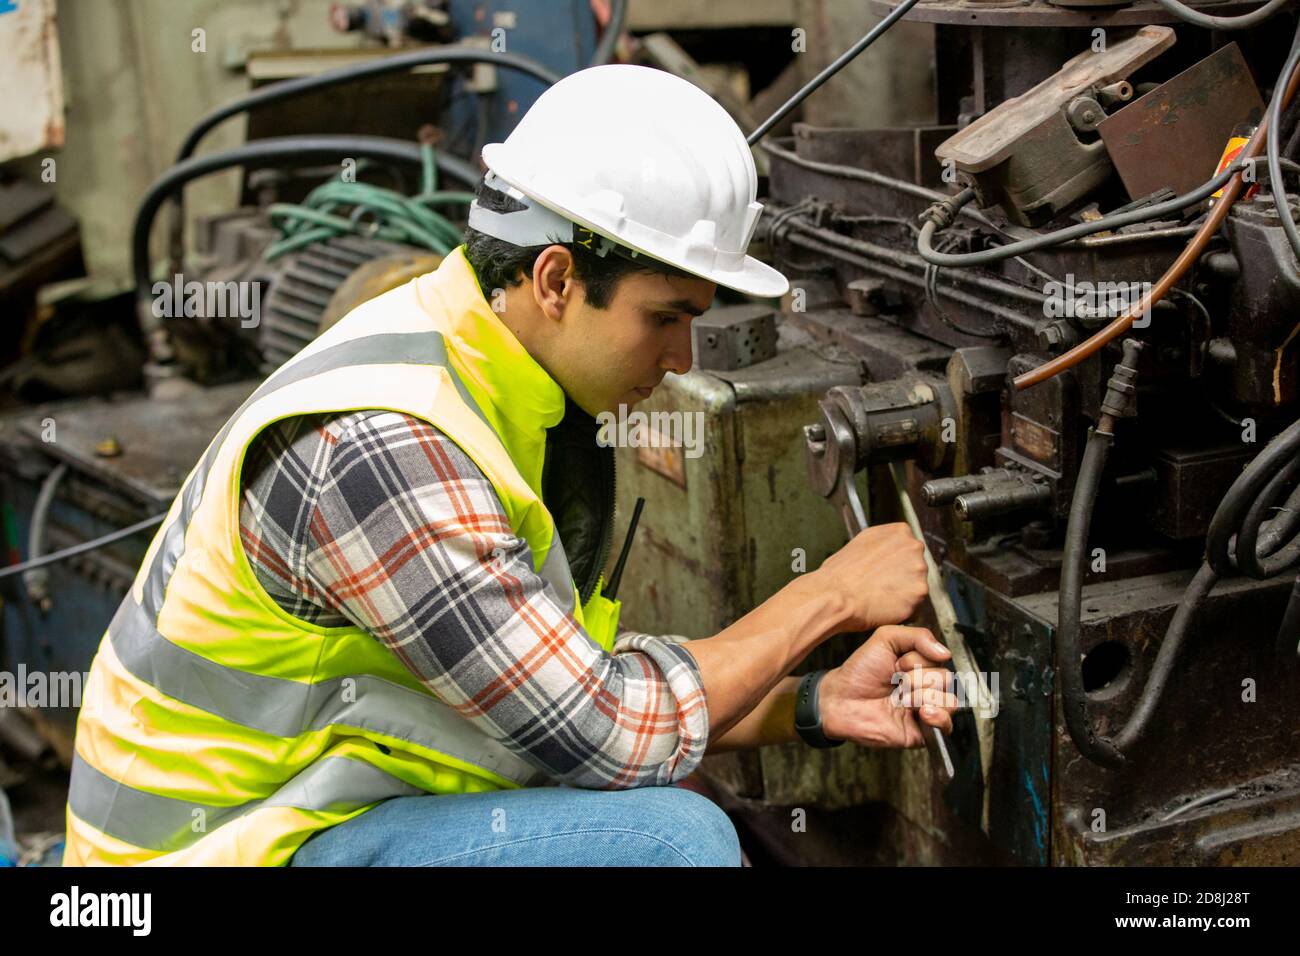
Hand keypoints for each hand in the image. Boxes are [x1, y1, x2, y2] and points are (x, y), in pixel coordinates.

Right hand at [814, 522, 928, 632]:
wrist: (836, 596)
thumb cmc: (840, 574)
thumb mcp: (859, 544)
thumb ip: (881, 545)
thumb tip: (884, 553)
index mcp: (899, 532)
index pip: (908, 547)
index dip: (895, 562)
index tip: (885, 571)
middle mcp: (913, 546)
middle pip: (915, 565)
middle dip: (902, 577)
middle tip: (881, 586)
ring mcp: (919, 569)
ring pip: (916, 585)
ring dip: (903, 593)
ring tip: (880, 597)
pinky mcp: (920, 592)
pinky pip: (916, 604)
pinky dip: (903, 609)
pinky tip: (884, 607)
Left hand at [818, 625, 957, 748]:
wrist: (841, 699)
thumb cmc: (861, 670)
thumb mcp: (886, 639)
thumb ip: (917, 636)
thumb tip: (945, 652)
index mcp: (921, 665)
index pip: (941, 659)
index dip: (918, 660)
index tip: (897, 663)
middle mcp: (926, 687)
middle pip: (947, 679)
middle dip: (918, 678)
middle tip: (896, 682)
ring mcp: (926, 709)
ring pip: (949, 701)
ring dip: (923, 696)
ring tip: (901, 699)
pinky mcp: (922, 731)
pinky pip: (947, 726)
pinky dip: (938, 716)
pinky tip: (921, 712)